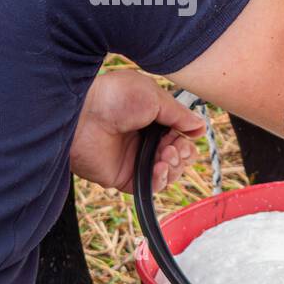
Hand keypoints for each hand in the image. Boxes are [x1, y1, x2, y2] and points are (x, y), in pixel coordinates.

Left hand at [70, 69, 204, 192]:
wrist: (83, 115)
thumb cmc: (114, 97)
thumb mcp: (154, 96)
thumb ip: (179, 114)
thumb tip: (200, 127)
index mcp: (151, 118)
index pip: (179, 134)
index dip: (186, 138)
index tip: (186, 136)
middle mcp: (143, 139)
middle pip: (177, 155)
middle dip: (183, 153)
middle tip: (175, 147)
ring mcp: (134, 159)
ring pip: (168, 173)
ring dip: (174, 166)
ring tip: (166, 155)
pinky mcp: (125, 177)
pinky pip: (152, 187)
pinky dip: (161, 179)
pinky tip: (159, 167)